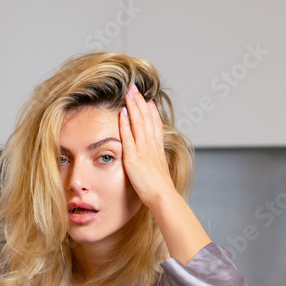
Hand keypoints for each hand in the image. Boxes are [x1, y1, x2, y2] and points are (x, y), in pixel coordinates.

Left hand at [119, 84, 176, 207]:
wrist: (163, 196)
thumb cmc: (160, 191)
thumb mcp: (160, 173)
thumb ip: (155, 165)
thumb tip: (154, 164)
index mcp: (158, 150)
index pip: (155, 125)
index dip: (152, 112)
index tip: (148, 100)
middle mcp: (152, 146)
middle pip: (147, 119)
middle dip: (141, 102)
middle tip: (136, 88)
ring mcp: (143, 150)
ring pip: (139, 123)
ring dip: (133, 106)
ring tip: (129, 93)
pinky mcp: (133, 157)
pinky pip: (128, 136)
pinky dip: (125, 123)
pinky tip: (122, 112)